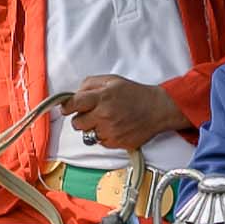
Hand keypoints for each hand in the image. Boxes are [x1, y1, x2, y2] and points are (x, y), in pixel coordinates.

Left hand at [66, 74, 186, 152]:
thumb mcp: (112, 80)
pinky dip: (105, 136)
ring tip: (107, 120)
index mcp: (101, 97)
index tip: (67, 108)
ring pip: (88, 134)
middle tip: (92, 114)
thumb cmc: (135, 94)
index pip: (72, 104)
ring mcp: (110, 131)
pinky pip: (100, 142)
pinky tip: (116, 127)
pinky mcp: (115, 143)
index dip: (67, 107)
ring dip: (94, 128)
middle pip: (76, 123)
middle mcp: (104, 115)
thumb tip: (75, 94)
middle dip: (81, 118)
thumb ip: (90, 84)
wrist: (157, 109)